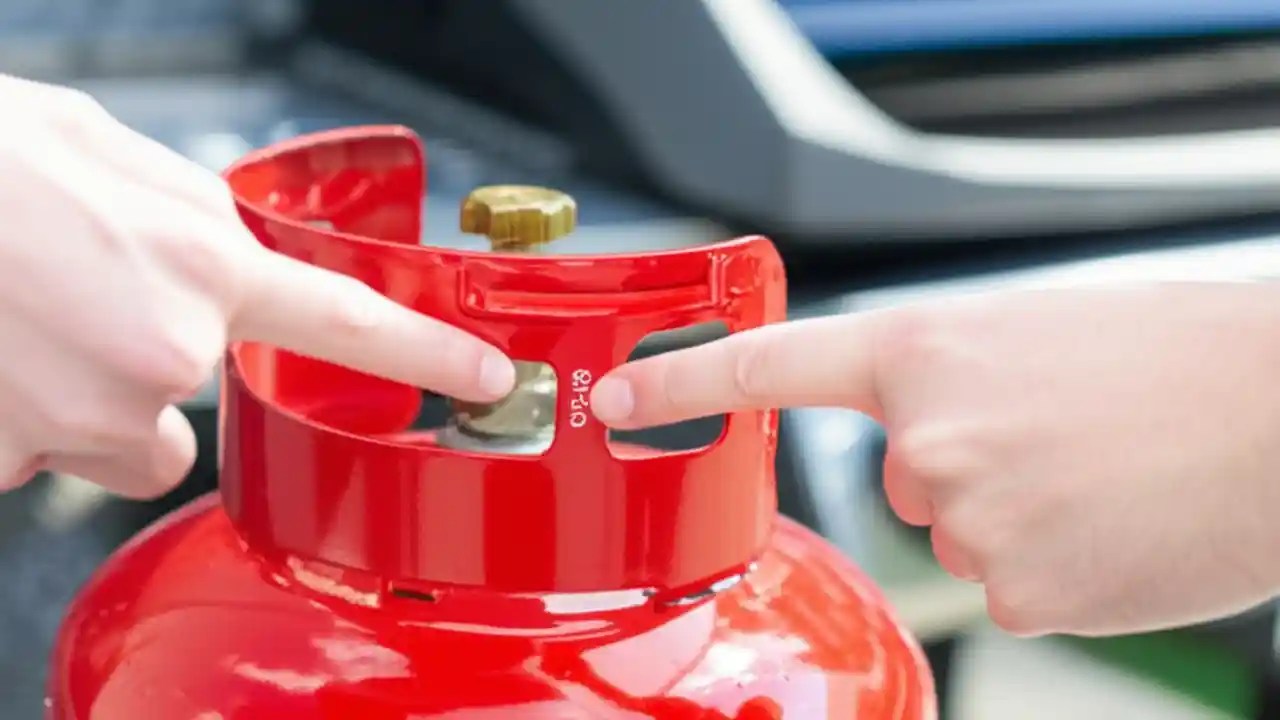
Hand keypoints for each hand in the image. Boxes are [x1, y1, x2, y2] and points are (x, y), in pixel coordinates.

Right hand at [0, 75, 514, 497]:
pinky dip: (9, 419)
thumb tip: (233, 251)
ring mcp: (82, 416)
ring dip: (72, 406)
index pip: (349, 327)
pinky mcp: (9, 458)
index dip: (430, 357)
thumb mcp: (115, 156)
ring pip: (111, 443)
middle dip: (142, 381)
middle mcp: (160, 353)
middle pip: (187, 416)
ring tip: (13, 329)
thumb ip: (197, 217)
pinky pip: (32, 457)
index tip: (484, 380)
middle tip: (67, 310)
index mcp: (201, 264)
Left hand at [592, 281, 1279, 635]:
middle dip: (965, 467)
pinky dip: (1055, 562)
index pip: (766, 365)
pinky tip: (1110, 524)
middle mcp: (924, 438)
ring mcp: (966, 522)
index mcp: (921, 350)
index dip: (676, 380)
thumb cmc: (1170, 361)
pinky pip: (1009, 583)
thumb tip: (912, 440)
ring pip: (961, 534)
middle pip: (903, 480)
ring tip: (1101, 472)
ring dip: (1019, 514)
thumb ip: (943, 379)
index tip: (613, 396)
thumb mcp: (1029, 332)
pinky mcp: (1016, 594)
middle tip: (1060, 435)